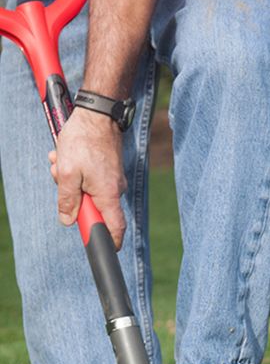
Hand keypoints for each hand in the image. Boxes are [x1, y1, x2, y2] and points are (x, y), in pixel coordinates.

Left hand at [49, 109, 127, 248]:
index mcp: (108, 195)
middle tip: (60, 180)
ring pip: (89, 190)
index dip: (110, 242)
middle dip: (74, 197)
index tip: (101, 248)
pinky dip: (77, 171)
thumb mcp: (66, 172)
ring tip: (60, 160)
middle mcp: (115, 190)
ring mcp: (114, 179)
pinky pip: (92, 178)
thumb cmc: (83, 141)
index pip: (114, 227)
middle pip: (95, 207)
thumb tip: (68, 220)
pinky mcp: (110, 169)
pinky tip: (67, 155)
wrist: (98, 115)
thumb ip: (67, 199)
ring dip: (71, 180)